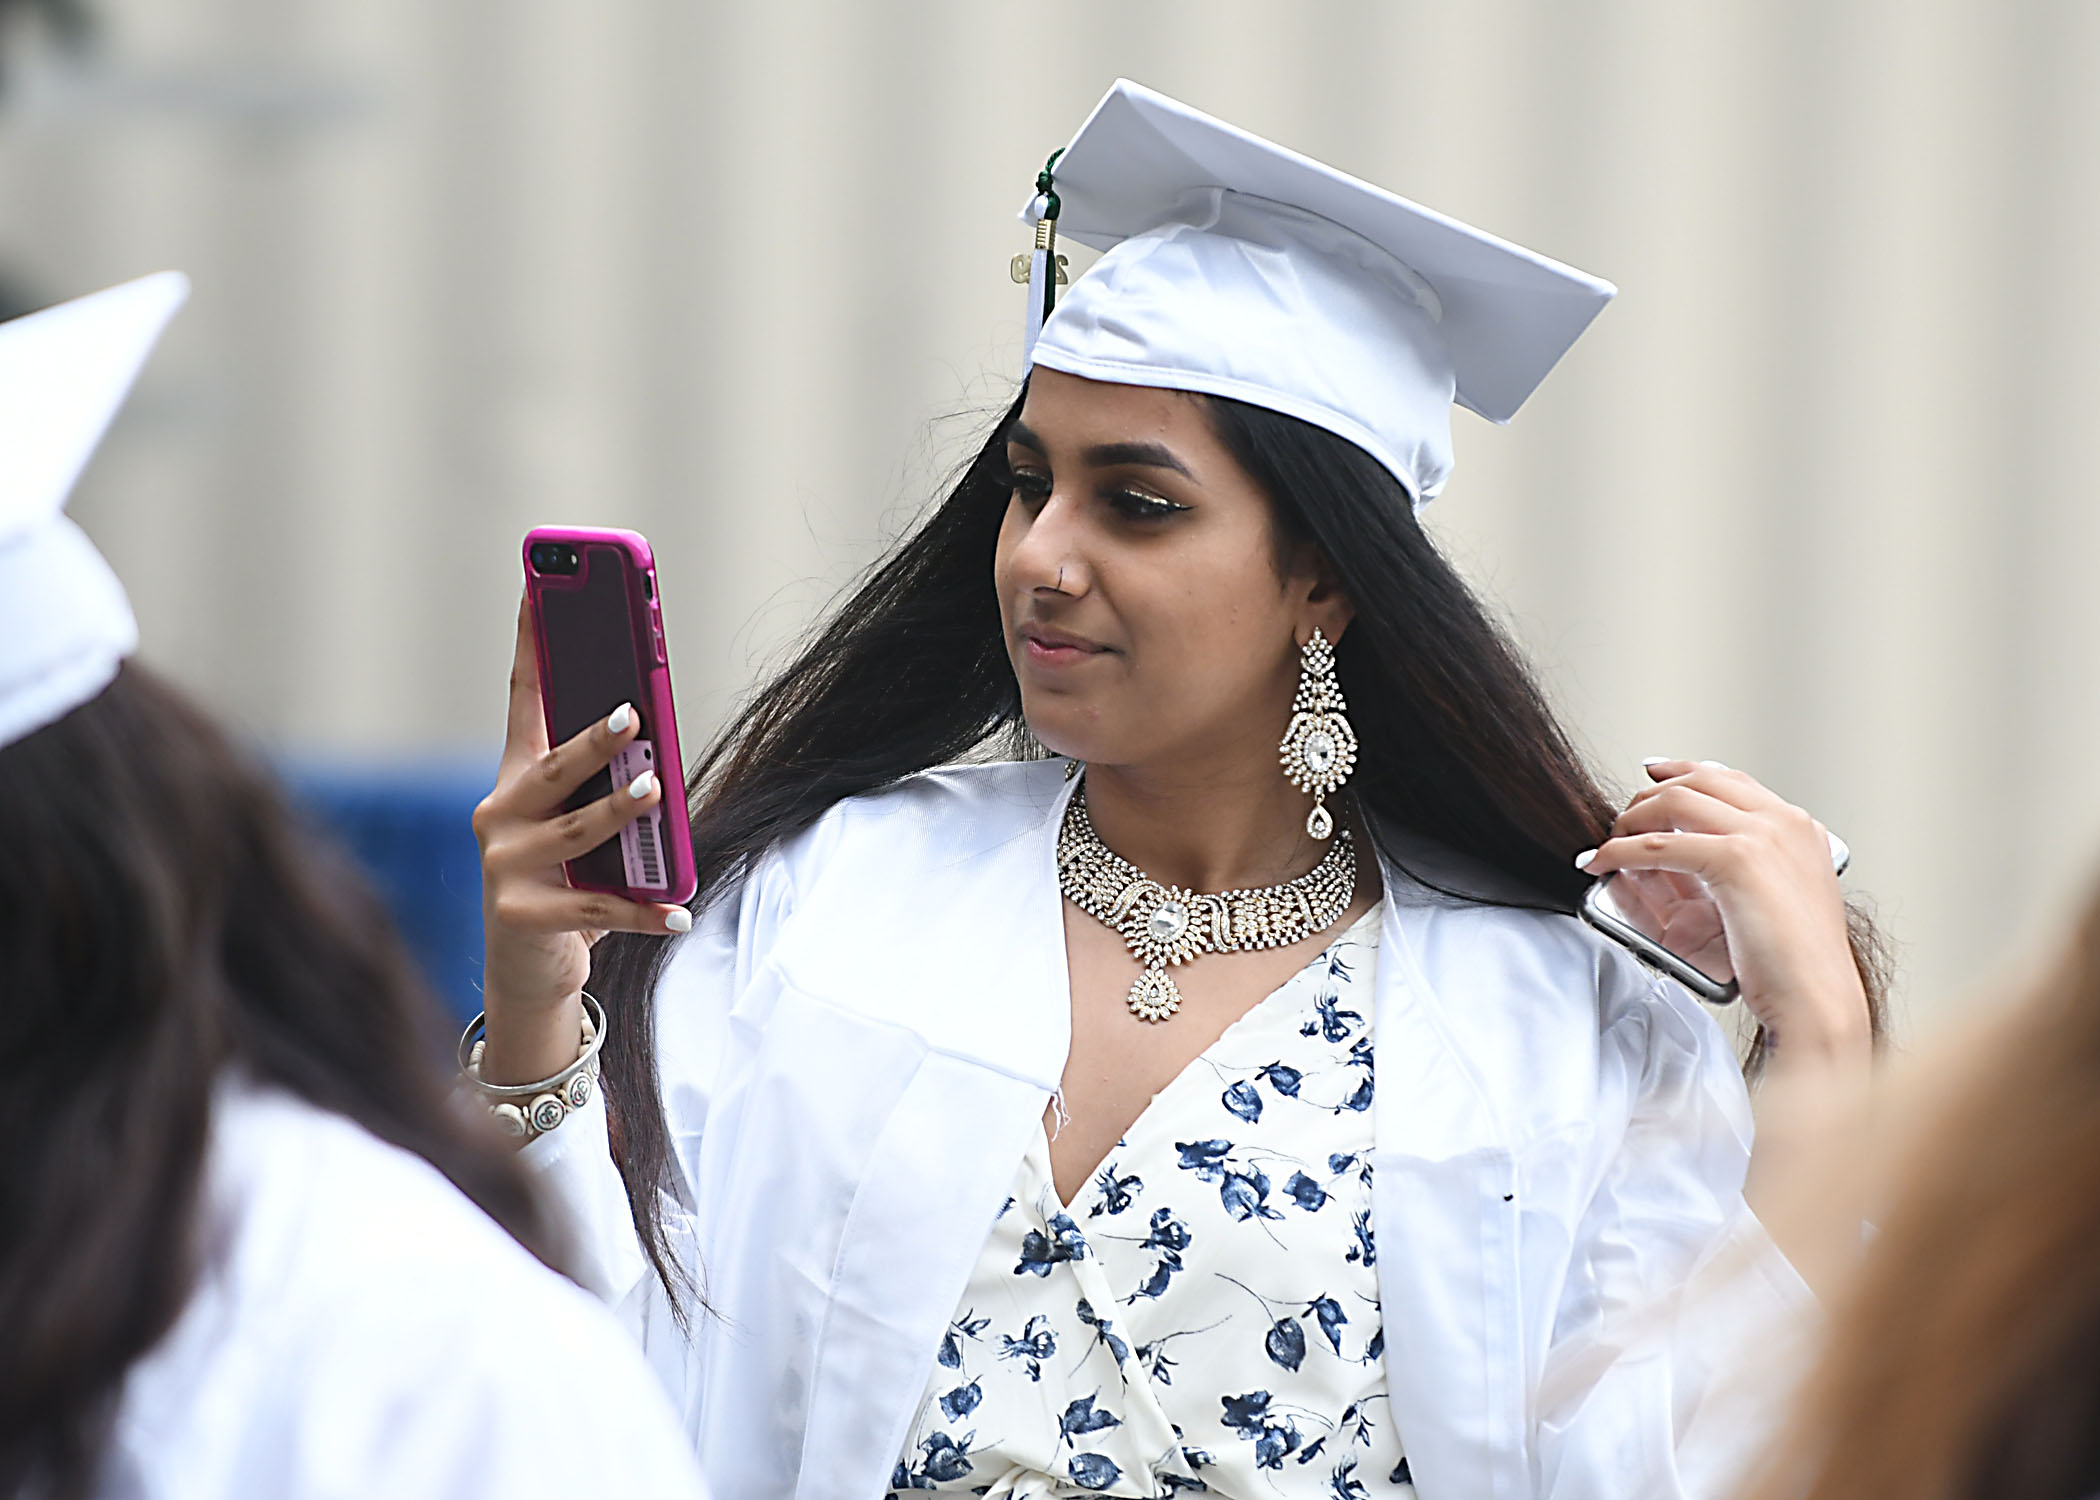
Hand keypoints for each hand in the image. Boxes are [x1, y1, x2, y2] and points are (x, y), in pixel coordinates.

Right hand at [472, 593, 689, 1081]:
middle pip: (552, 765)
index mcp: (516, 777)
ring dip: (619, 811)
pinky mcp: (523, 916)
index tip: (536, 585)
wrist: (530, 969)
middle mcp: (499, 813)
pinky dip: (645, 910)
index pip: (523, 698)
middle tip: (631, 715)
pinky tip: (679, 909)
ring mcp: (505, 866)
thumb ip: (607, 782)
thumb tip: (654, 739)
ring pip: (576, 831)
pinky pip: (598, 906)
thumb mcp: (585, 824)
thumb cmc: (570, 877)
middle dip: (592, 738)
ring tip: (654, 792)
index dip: (531, 642)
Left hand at [1578, 760, 1867, 1064]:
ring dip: (1632, 819)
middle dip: (1649, 795)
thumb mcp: (1777, 899)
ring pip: (1675, 802)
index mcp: (1797, 828)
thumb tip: (1688, 855)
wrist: (1817, 998)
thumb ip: (1746, 867)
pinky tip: (1602, 862)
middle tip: (1623, 819)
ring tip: (1611, 843)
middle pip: (1699, 781)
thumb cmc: (1798, 966)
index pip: (1731, 780)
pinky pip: (1658, 844)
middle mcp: (1783, 822)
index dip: (1685, 772)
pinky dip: (1620, 851)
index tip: (1654, 774)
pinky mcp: (1736, 859)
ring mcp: (1762, 836)